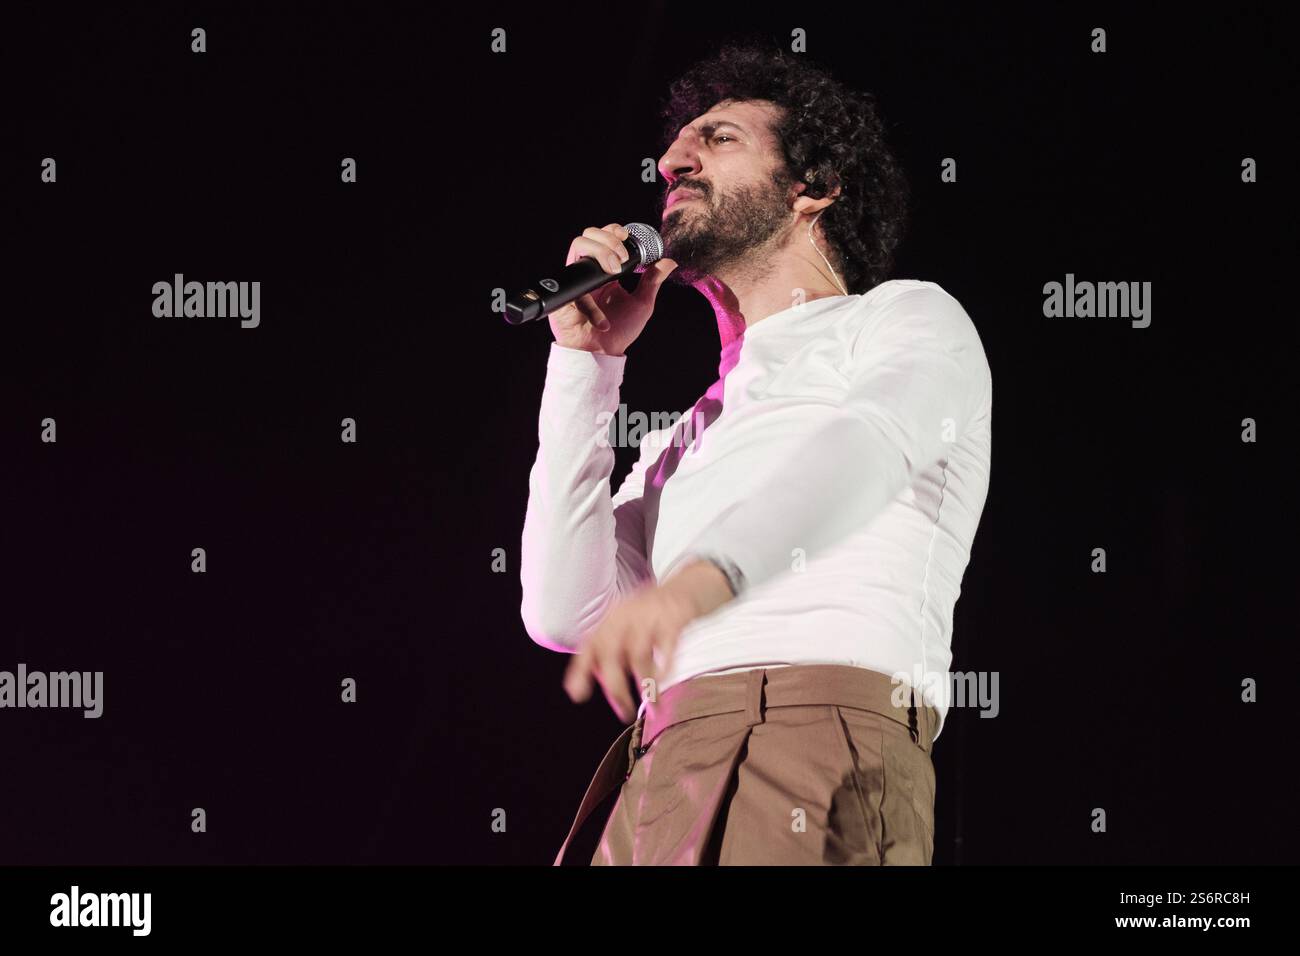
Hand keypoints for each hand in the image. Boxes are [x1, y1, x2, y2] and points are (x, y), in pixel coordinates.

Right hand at [548, 223, 676, 356]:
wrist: (600, 354)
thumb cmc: (619, 331)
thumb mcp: (642, 303)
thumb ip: (653, 281)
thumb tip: (669, 261)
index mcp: (606, 270)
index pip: (604, 238)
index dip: (613, 230)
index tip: (626, 235)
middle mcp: (590, 272)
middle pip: (589, 235)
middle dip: (608, 239)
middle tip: (622, 259)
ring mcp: (576, 282)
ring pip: (577, 247)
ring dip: (599, 252)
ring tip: (614, 271)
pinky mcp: (564, 297)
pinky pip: (573, 288)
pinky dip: (591, 306)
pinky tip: (603, 321)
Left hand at [562, 560, 734, 721]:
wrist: (690, 584)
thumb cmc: (655, 615)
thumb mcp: (629, 626)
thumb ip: (615, 653)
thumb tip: (599, 688)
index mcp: (612, 619)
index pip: (590, 646)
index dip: (581, 671)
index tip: (578, 695)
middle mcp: (626, 615)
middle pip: (611, 652)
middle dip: (616, 686)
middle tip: (624, 711)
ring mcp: (650, 614)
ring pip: (638, 653)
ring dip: (645, 684)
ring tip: (653, 706)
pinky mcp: (674, 616)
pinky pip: (667, 644)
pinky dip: (666, 665)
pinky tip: (666, 680)